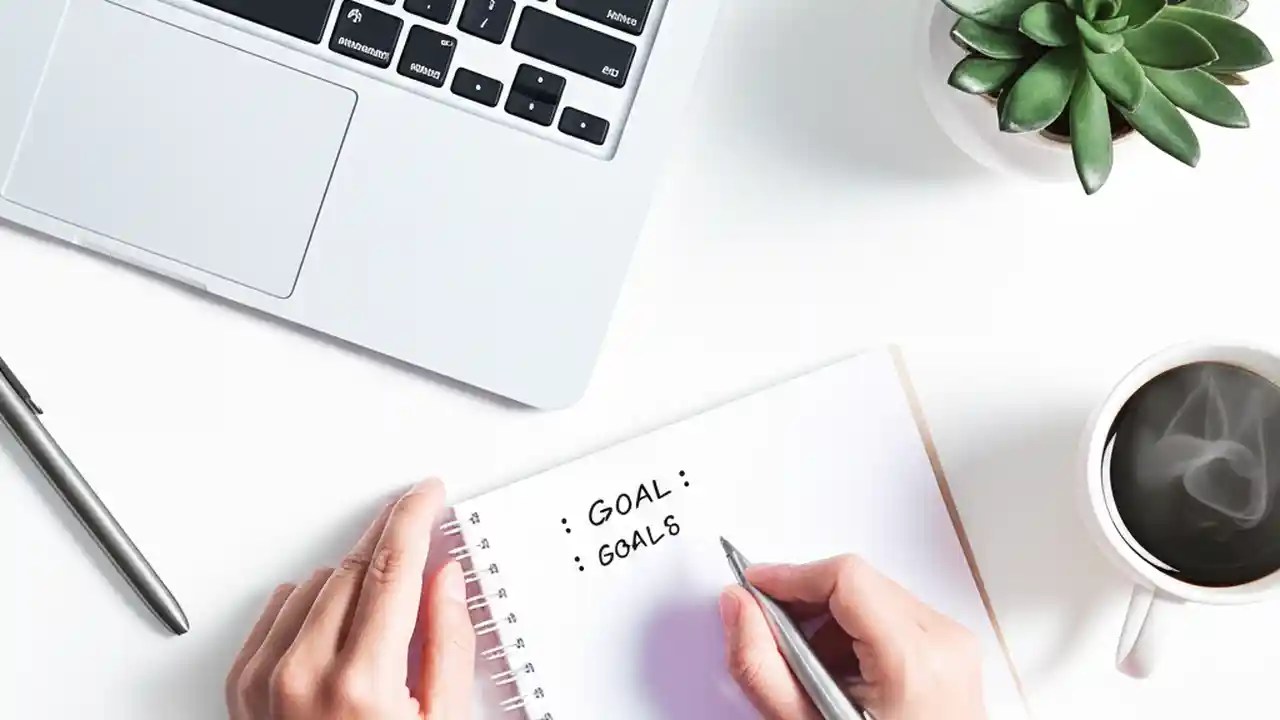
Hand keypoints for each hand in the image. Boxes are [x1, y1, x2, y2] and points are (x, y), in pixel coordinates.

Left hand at [226, 479, 475, 718]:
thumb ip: (448, 645)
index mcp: (362, 682)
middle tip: (419, 546)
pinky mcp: (240, 684)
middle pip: (355, 565)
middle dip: (391, 548)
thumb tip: (445, 578)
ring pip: (315, 580)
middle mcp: (304, 673)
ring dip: (352, 581)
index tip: (427, 494)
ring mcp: (265, 678)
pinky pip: (279, 606)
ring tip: (380, 623)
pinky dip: (310, 603)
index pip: (393, 564)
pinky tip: (337, 629)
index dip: (415, 516)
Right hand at [719, 555, 985, 719]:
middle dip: (806, 603)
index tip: (755, 588)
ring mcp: (955, 645)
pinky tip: (841, 676)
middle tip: (770, 631)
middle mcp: (944, 642)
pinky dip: (856, 636)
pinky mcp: (951, 652)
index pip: (845, 577)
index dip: (790, 576)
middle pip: (858, 583)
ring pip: (874, 596)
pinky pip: (893, 618)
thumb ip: (760, 664)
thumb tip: (738, 606)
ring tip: (812, 670)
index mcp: (913, 659)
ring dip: (830, 622)